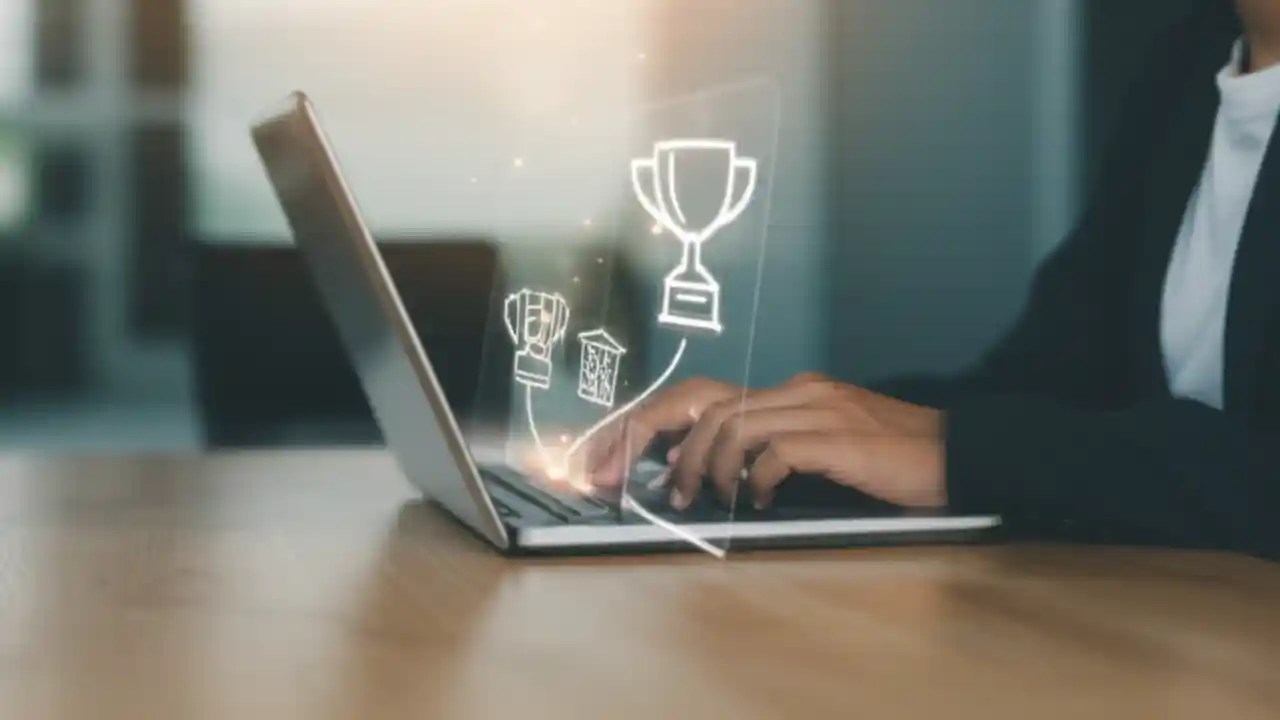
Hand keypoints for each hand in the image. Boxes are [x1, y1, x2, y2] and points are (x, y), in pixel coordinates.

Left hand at [584, 373, 946, 510]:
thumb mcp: (823, 446)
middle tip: (654, 488)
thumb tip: (717, 472)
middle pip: (705, 404)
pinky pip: (777, 452)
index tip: (623, 460)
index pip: (704, 396)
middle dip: (661, 442)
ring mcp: (818, 409)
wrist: (956, 454)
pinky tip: (761, 501)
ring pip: (733, 424)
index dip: (653, 424)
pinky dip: (758, 478)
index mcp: (789, 391)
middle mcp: (797, 391)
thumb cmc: (890, 459)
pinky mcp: (839, 438)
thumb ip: (773, 449)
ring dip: (706, 466)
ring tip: (703, 499)